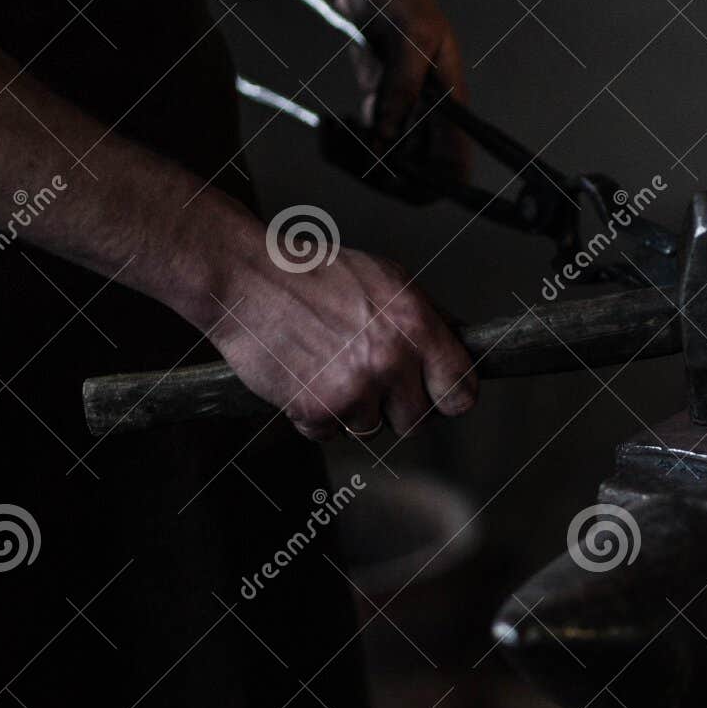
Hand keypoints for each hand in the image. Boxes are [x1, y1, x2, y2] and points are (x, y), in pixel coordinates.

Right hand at [205, 238, 478, 440]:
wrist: (245, 279)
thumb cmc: (314, 273)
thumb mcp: (388, 279)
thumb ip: (428, 319)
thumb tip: (461, 348)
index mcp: (415, 325)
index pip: (461, 392)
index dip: (451, 397)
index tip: (440, 396)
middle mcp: (390, 360)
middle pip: (417, 422)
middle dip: (397, 406)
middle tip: (371, 377)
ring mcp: (354, 389)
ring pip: (373, 428)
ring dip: (355, 409)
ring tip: (331, 365)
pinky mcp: (316, 410)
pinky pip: (332, 434)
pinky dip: (318, 415)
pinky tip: (306, 376)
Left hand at [336, 0, 470, 182]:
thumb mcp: (408, 34)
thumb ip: (402, 86)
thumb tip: (386, 138)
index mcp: (451, 104)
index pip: (454, 168)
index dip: (431, 185)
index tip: (392, 176)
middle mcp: (431, 117)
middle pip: (415, 177)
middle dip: (378, 174)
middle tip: (346, 148)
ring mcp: (404, 115)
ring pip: (386, 165)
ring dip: (354, 160)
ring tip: (329, 132)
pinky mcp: (380, 108)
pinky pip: (365, 145)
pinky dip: (343, 144)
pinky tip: (328, 125)